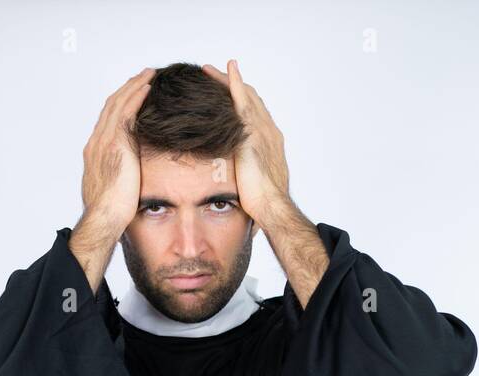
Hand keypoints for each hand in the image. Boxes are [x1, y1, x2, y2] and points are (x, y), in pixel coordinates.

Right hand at [79, 67, 155, 235]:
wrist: (103, 217)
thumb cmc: (110, 212)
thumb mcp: (113, 190)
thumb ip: (119, 177)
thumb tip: (129, 179)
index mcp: (95, 152)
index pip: (107, 121)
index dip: (120, 105)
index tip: (131, 95)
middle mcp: (97, 142)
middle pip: (111, 106)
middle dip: (126, 89)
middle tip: (142, 76)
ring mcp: (104, 141)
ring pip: (118, 103)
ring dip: (133, 86)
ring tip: (148, 75)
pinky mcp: (116, 143)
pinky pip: (126, 111)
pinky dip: (136, 96)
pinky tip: (148, 87)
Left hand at [201, 59, 290, 228]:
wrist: (270, 203)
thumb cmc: (264, 201)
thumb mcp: (254, 183)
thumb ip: (247, 173)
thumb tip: (238, 183)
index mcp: (270, 142)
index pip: (255, 115)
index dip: (242, 103)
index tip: (228, 95)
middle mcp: (268, 130)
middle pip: (250, 100)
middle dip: (233, 85)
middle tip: (214, 75)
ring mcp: (261, 128)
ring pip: (245, 95)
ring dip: (227, 79)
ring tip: (208, 70)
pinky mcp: (252, 131)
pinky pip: (242, 101)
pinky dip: (235, 82)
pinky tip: (227, 69)